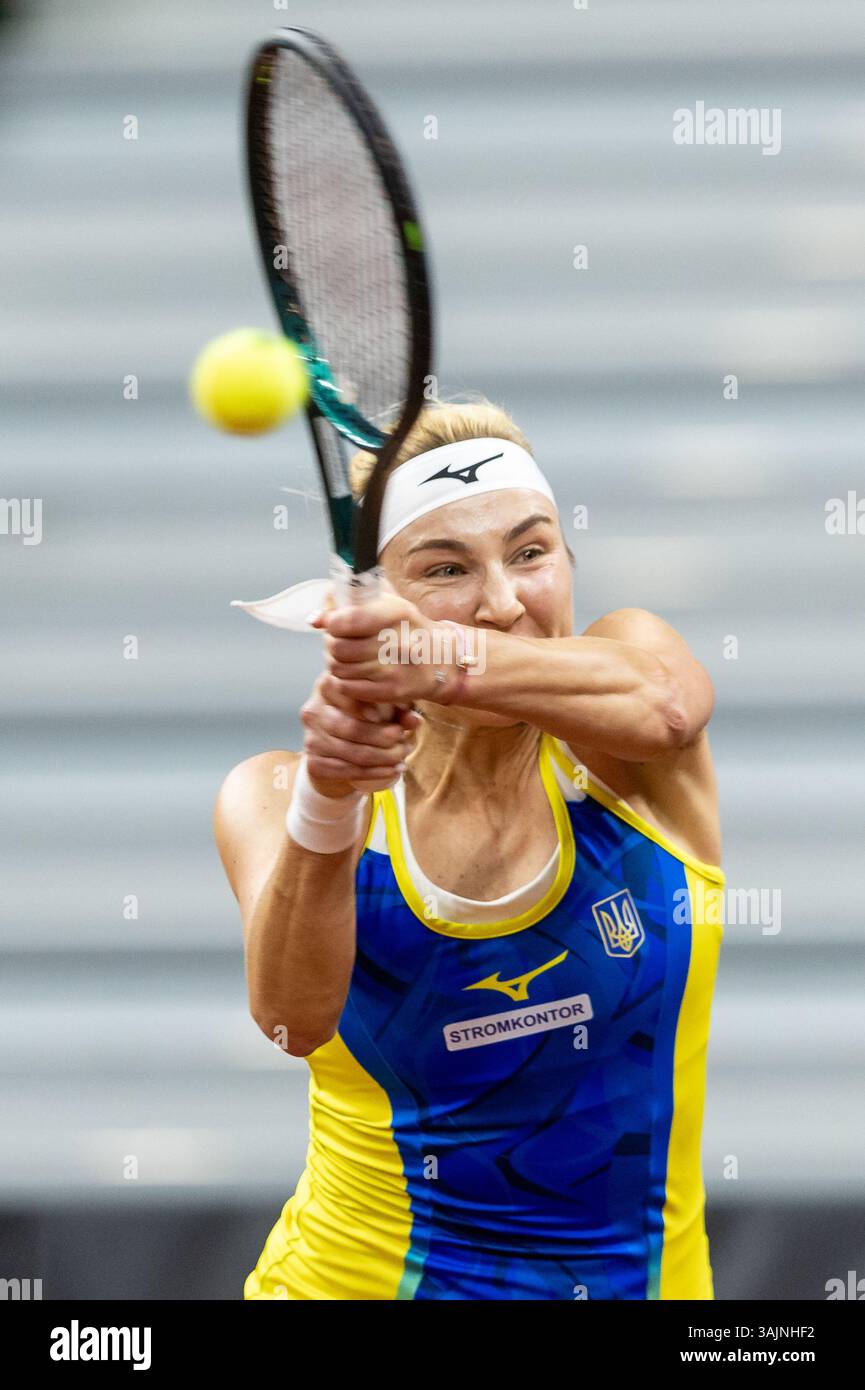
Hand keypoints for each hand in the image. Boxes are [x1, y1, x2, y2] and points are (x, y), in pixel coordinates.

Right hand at [300, 671, 420, 795]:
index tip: (391, 719)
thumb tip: (415, 720)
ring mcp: (310, 738)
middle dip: (381, 739)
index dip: (369, 707)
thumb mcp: (381, 707)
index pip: (346, 694)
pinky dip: (372, 773)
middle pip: (349, 727)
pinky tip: (390, 771)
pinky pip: (345, 770)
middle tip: (404, 744)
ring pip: (350, 752)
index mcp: (327, 686)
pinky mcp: (313, 762)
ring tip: (401, 758)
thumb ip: (398, 709)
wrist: (337, 749)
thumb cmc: (363, 718)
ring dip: (381, 758)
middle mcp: (313, 710)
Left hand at [312, 591, 455, 706]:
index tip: (334, 623)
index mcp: (397, 613)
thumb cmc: (407, 628)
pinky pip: (347, 688)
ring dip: (336, 663)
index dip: (332, 623)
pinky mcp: (390, 692)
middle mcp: (397, 642)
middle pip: (338, 647)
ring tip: (348, 657)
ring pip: (338, 668)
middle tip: (340, 642)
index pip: (348, 620)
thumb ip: (349, 604)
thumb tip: (314, 618)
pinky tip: (355, 673)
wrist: (440, 660)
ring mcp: (394, 670)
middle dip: (332, 644)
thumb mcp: (387, 604)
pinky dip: (344, 681)